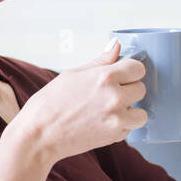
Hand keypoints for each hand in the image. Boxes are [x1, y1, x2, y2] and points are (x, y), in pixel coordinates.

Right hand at [16, 39, 147, 163]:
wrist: (39, 135)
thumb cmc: (50, 104)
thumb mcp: (72, 74)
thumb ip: (100, 61)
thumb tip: (116, 45)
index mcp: (105, 77)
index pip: (138, 68)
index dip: (130, 71)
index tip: (123, 75)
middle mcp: (115, 97)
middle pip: (141, 89)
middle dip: (130, 90)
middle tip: (111, 94)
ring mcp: (117, 118)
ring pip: (141, 113)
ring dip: (131, 112)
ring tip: (111, 111)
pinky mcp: (115, 136)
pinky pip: (130, 129)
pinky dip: (121, 126)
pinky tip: (103, 122)